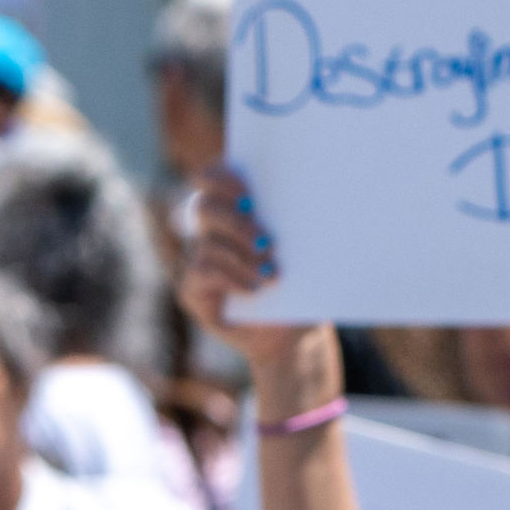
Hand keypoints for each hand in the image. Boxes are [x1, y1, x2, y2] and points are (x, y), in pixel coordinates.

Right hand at [177, 170, 310, 370]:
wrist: (291, 331)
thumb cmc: (300, 283)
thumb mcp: (305, 252)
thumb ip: (299, 224)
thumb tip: (317, 200)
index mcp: (233, 208)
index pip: (210, 177)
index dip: (222, 177)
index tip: (249, 192)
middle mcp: (208, 230)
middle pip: (204, 208)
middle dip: (236, 222)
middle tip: (267, 240)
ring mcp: (197, 258)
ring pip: (207, 244)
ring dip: (242, 257)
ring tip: (272, 274)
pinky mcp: (191, 289)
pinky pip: (202, 273)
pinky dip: (231, 279)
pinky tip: (254, 290)